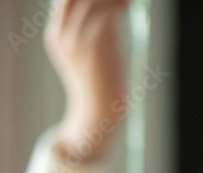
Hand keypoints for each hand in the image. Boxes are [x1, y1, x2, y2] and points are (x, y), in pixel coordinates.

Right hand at [45, 0, 128, 163]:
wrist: (99, 113)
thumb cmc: (100, 85)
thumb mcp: (88, 55)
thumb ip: (89, 33)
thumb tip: (107, 11)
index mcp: (55, 38)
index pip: (63, 2)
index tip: (107, 0)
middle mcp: (60, 37)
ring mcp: (74, 42)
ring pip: (88, 1)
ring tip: (125, 1)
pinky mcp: (91, 48)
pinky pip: (102, 14)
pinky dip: (116, 5)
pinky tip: (128, 6)